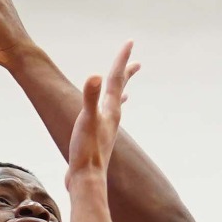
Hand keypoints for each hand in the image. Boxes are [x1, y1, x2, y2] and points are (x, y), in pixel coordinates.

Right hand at [65, 41, 138, 179]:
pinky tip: (105, 118)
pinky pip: (105, 118)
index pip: (117, 79)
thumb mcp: (87, 120)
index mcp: (111, 109)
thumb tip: (94, 75)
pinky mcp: (98, 138)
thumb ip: (90, 98)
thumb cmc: (86, 150)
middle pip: (120, 90)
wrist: (86, 179)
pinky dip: (108, 111)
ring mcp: (106, 128)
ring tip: (124, 87)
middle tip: (135, 61)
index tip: (130, 42)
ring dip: (118, 92)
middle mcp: (112, 117)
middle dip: (125, 73)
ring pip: (115, 104)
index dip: (122, 59)